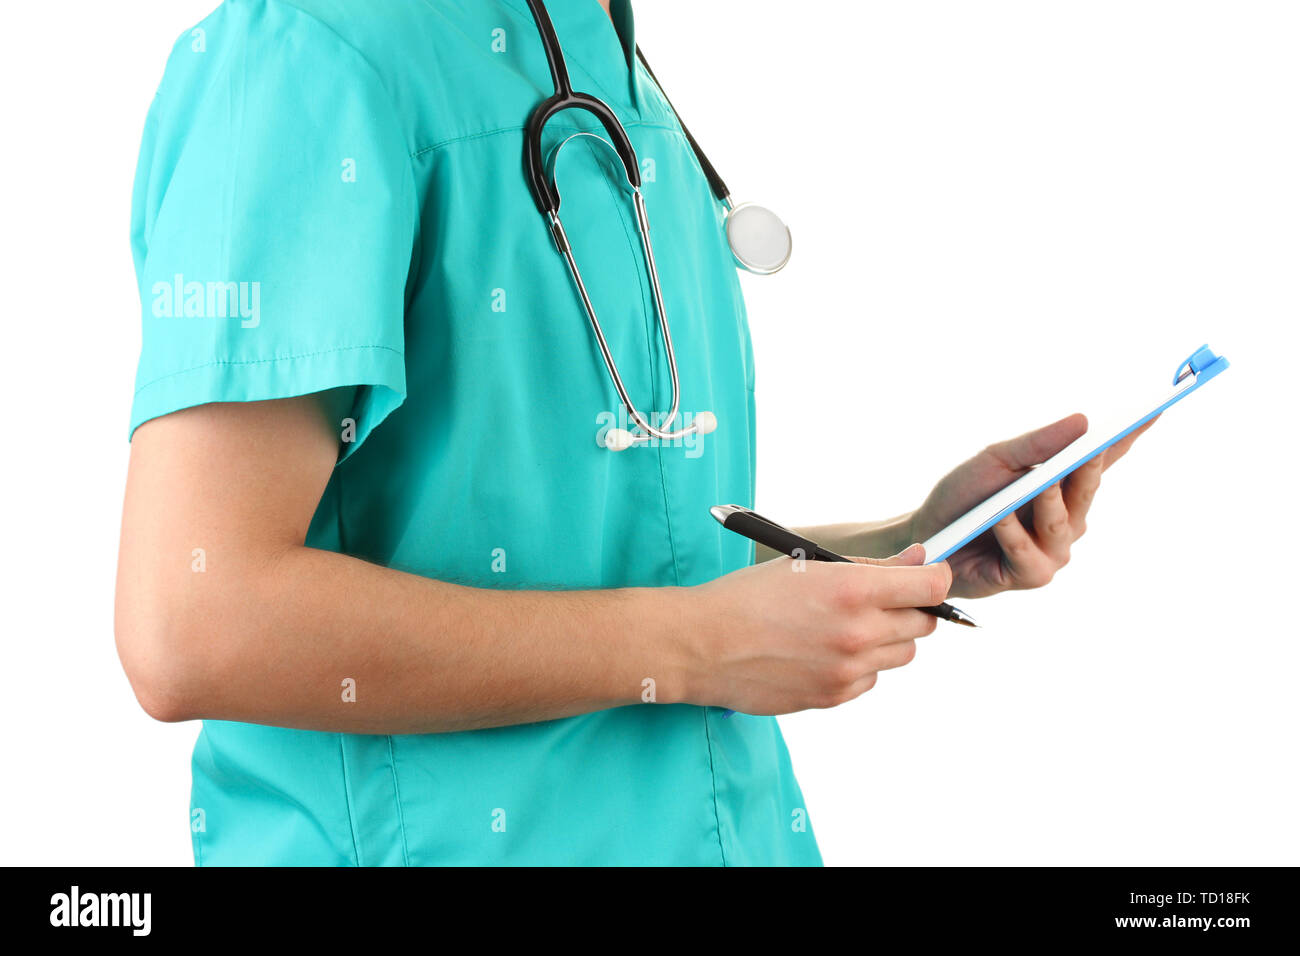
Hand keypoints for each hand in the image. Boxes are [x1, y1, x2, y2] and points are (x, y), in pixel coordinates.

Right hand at [683, 545, 950, 713]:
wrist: (702, 644)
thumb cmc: (748, 596)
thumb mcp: (809, 564)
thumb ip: (872, 565)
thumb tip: (919, 558)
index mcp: (853, 590)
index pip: (932, 585)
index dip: (935, 577)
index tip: (927, 576)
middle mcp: (859, 633)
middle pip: (924, 623)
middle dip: (910, 608)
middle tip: (879, 600)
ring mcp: (848, 670)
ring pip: (903, 655)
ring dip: (887, 639)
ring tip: (846, 627)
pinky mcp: (834, 696)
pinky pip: (871, 680)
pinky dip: (861, 666)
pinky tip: (825, 651)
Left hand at [908, 413, 1155, 598]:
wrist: (925, 539)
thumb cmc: (963, 497)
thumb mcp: (994, 460)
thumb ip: (1036, 444)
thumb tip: (1084, 421)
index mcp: (1063, 485)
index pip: (1103, 458)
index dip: (1130, 435)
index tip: (1155, 409)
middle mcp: (1067, 517)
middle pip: (1087, 488)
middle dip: (1091, 467)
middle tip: (1093, 447)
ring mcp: (1052, 549)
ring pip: (1063, 522)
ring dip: (1049, 503)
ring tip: (1039, 485)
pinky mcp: (1031, 575)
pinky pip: (1028, 553)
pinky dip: (1013, 533)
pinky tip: (1000, 519)